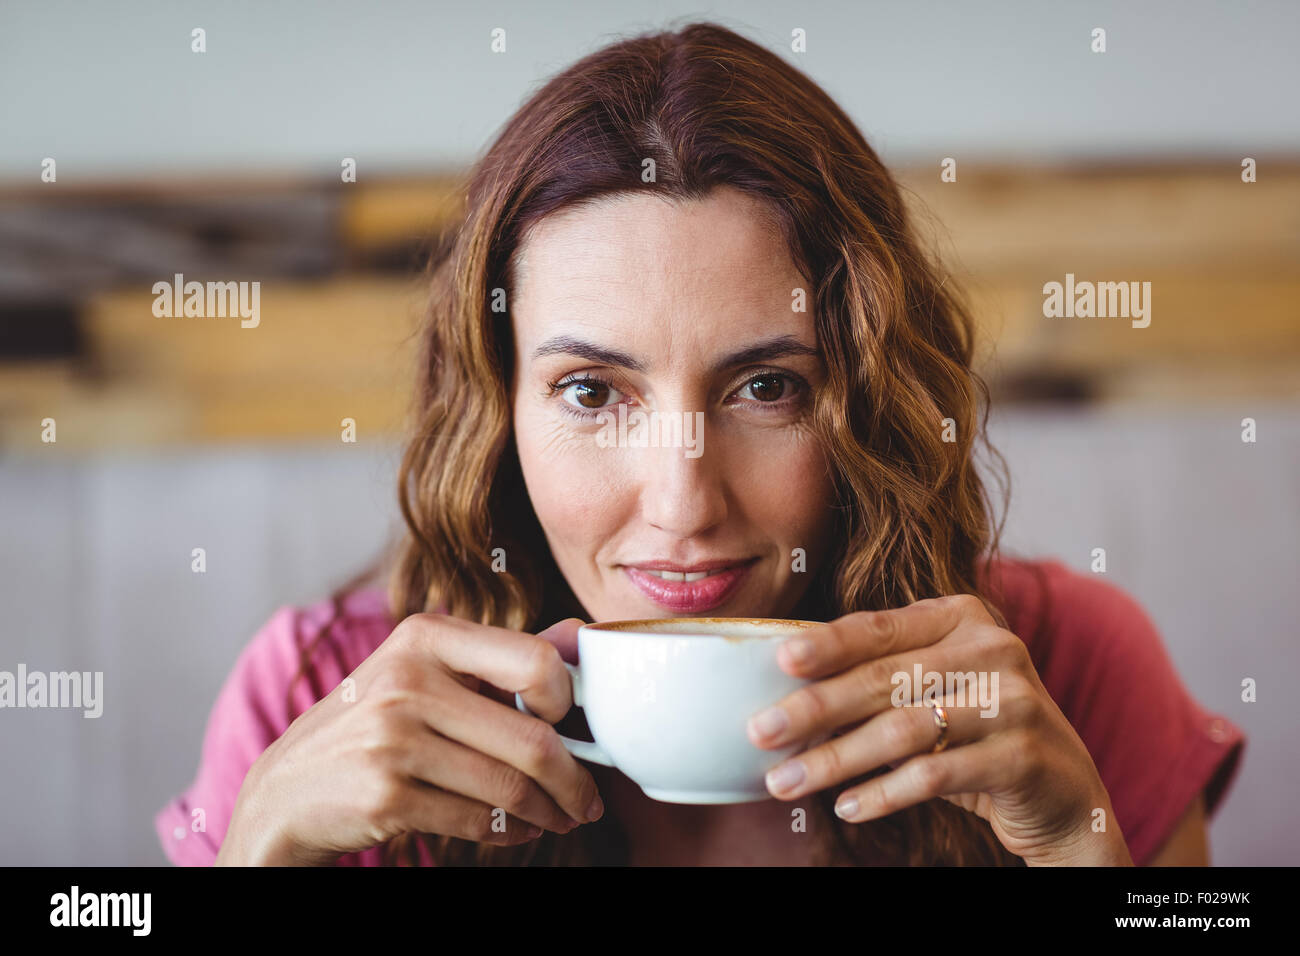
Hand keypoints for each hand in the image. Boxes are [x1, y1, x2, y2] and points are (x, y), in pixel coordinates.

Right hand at [216, 614, 602, 864]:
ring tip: (561, 818)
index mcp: (426, 637)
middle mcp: (408, 680)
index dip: (566, 698)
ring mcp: (393, 739)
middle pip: (531, 738)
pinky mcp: (386, 795)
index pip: (534, 660)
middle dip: (574, 779)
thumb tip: (579, 637)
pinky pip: (477, 820)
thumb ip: (498, 657)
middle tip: (588, 799)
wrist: (285, 789)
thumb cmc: (373, 726)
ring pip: (509, 787)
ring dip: (548, 812)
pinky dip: (510, 833)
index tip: (572, 725)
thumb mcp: (421, 672)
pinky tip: (518, 831)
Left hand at [746, 594, 1132, 865]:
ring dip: (835, 760)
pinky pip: (935, 775)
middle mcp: (992, 649)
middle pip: (884, 680)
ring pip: (903, 731)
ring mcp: (1013, 701)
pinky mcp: (1022, 756)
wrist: (1063, 792)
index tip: (779, 662)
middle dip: (814, 709)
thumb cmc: (975, 730)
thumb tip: (786, 691)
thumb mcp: (934, 688)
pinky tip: (846, 807)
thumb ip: (881, 677)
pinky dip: (884, 793)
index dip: (827, 644)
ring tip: (785, 781)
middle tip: (760, 731)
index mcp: (962, 617)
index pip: (881, 628)